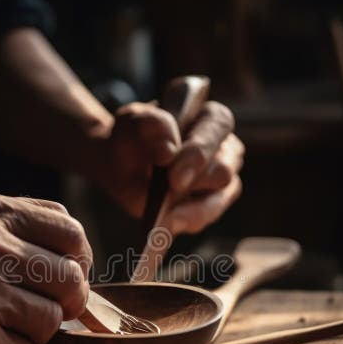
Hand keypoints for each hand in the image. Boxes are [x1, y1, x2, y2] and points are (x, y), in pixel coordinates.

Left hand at [99, 101, 244, 234]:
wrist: (119, 163)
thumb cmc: (131, 137)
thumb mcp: (130, 123)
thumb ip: (149, 125)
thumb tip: (168, 150)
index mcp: (207, 115)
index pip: (217, 125)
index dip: (199, 149)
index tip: (173, 169)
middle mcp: (222, 146)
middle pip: (223, 167)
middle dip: (196, 182)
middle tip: (170, 193)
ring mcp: (221, 176)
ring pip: (220, 197)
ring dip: (192, 210)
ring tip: (166, 221)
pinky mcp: (212, 202)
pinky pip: (206, 216)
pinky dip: (185, 223)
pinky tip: (165, 228)